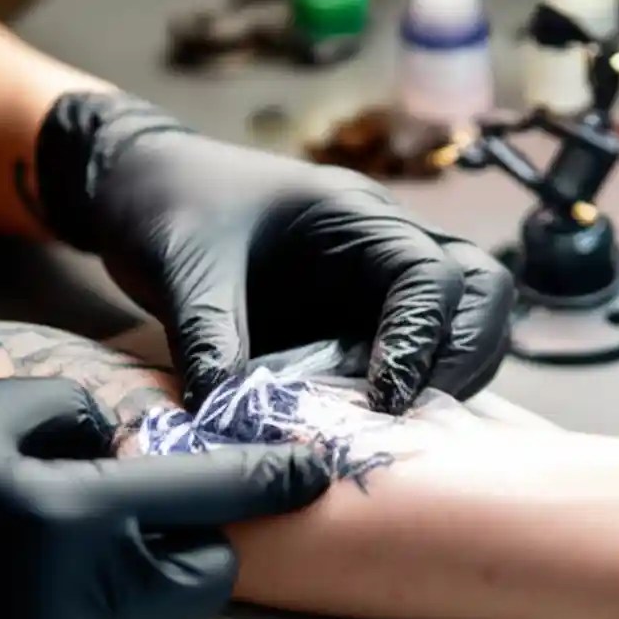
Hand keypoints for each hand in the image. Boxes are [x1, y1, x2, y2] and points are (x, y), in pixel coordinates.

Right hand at [0, 378, 328, 618]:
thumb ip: (89, 434)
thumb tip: (141, 460)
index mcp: (62, 517)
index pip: (205, 497)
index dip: (269, 481)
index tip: (316, 471)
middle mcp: (62, 604)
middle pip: (197, 581)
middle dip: (197, 539)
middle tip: (155, 502)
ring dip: (141, 577)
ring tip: (74, 534)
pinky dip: (87, 611)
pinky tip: (30, 576)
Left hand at [32, 92, 514, 413]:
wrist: (139, 189)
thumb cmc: (168, 202)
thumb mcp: (184, 266)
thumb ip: (208, 338)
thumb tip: (225, 420)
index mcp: (354, 214)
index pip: (433, 273)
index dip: (424, 338)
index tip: (387, 398)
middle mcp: (381, 245)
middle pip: (479, 292)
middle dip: (464, 356)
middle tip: (410, 417)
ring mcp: (373, 283)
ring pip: (460, 325)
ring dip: (442, 378)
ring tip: (385, 428)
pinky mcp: (352, 319)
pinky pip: (408, 356)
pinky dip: (403, 393)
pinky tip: (359, 427)